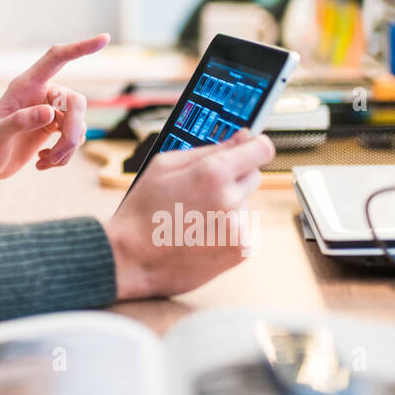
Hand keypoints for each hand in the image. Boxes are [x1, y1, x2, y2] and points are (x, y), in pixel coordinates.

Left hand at [0, 34, 109, 185]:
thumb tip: (50, 113)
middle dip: (72, 132)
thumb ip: (20, 122)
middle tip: (56, 155)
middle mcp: (41, 94)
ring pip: (78, 123)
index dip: (80, 48)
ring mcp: (50, 111)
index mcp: (25, 85)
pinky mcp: (55, 128)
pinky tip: (43, 163)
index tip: (104, 39)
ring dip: (67, 148)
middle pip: (76, 102)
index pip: (56, 58)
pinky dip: (64, 155)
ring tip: (45, 162)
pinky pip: (75, 138)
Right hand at [101, 129, 274, 300]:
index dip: (254, 146)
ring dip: (228, 205)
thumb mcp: (164, 165)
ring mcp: (238, 228)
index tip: (246, 149)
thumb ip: (208, 148)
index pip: (261, 149)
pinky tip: (200, 234)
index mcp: (213, 173)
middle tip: (201, 190)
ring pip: (244, 203)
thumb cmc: (142, 209)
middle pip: (253, 175)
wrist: (132, 258)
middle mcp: (231, 199)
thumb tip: (243, 136)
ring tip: (194, 217)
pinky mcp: (240, 251)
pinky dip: (226, 229)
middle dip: (233, 176)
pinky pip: (242, 228)